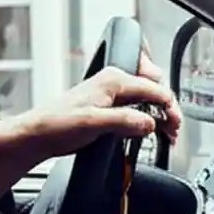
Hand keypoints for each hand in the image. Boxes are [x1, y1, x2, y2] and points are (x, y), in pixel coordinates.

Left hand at [0, 47, 179, 200]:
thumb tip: (150, 122)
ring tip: (165, 133)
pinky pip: (134, 107)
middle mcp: (114, 81)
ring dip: (158, 115)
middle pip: (153, 90)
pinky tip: (147, 131)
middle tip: (172, 131)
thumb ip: (125, 120)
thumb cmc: (57, 124)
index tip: (175, 127)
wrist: (38, 134)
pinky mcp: (107, 106)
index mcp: (113, 79)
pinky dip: (145, 118)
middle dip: (167, 109)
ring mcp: (110, 93)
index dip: (170, 108)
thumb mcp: (94, 123)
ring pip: (146, 99)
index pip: (154, 88)